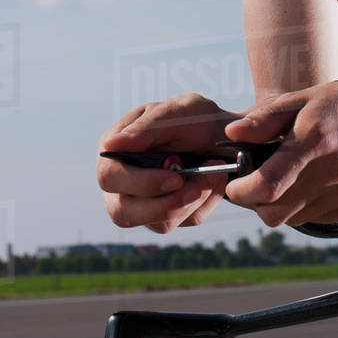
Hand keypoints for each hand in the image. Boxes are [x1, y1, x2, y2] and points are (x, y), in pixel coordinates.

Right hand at [97, 94, 238, 233]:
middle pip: (124, 212)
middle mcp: (123, 180)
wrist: (228, 136)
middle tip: (199, 186)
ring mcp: (144, 201)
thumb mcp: (176, 113)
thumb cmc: (197, 119)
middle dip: (167, 204)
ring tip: (214, 173)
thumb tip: (110, 145)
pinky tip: (213, 180)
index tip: (176, 179)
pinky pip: (184, 221)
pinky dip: (205, 203)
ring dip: (193, 201)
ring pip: (158, 223)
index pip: (110, 177)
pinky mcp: (167, 215)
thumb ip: (145, 129)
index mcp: (116, 150)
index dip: (140, 183)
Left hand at [223, 79, 337, 226]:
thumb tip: (232, 134)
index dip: (241, 191)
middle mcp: (333, 171)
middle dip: (257, 202)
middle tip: (257, 183)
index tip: (235, 185)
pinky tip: (314, 182)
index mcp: (314, 139)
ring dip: (282, 205)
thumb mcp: (307, 98)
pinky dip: (306, 206)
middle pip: (275, 212)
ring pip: (294, 219)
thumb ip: (266, 119)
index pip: (266, 186)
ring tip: (289, 178)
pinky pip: (317, 219)